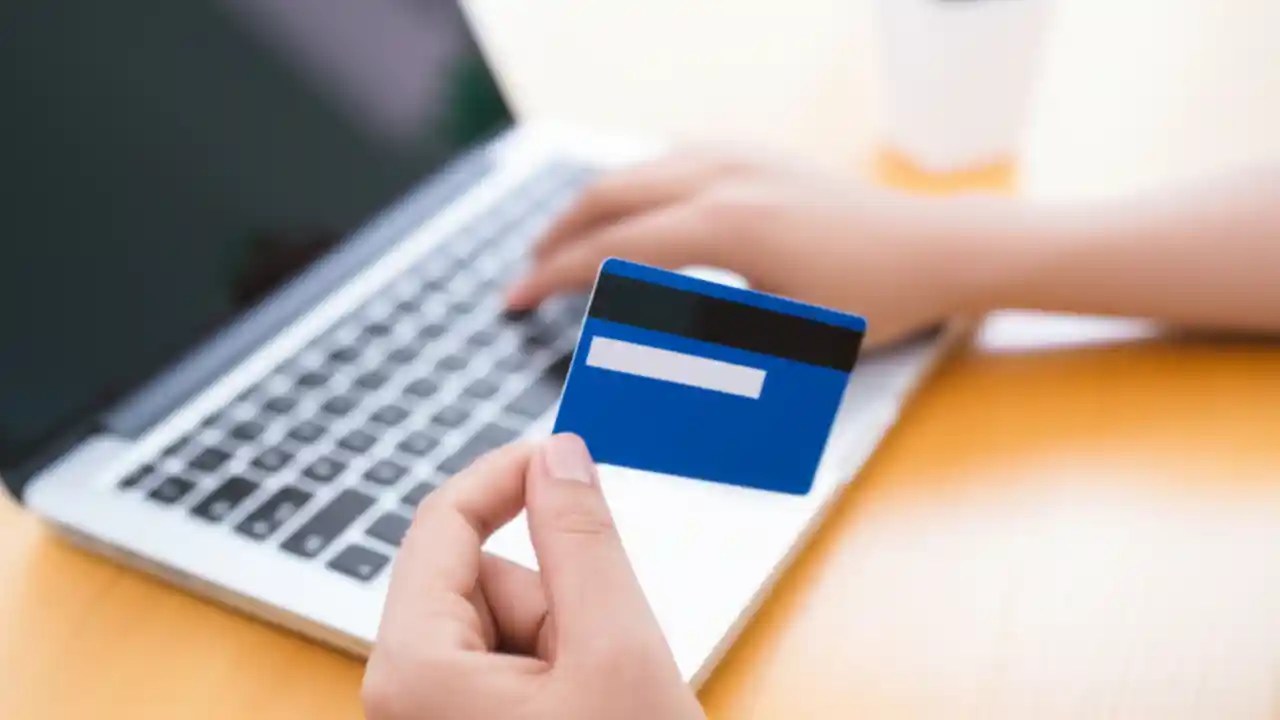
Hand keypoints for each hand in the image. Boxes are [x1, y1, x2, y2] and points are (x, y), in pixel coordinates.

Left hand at [362, 434, 703, 719]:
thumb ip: (582, 539)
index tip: (570, 455)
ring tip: (604, 705)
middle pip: (483, 578)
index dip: (510, 474)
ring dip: (570, 643)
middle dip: (558, 599)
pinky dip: (566, 676)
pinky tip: (593, 718)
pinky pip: (516, 668)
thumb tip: (559, 456)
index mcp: (412, 672)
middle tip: (605, 662)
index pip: (441, 523)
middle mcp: (404, 697)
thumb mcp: (616, 651)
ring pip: (509, 624)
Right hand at [507, 151, 999, 346]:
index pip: (610, 250)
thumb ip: (700, 336)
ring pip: (638, 169)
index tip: (513, 300)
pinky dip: (638, 184)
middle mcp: (722, 176)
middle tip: (525, 272)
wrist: (939, 248)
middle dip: (557, 234)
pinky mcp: (759, 154)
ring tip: (566, 240)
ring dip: (593, 205)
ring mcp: (741, 156)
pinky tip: (637, 205)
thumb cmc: (870, 303)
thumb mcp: (783, 337)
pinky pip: (674, 155)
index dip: (552, 277)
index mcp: (723, 225)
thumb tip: (627, 340)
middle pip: (609, 196)